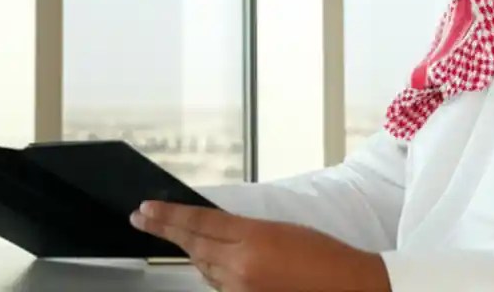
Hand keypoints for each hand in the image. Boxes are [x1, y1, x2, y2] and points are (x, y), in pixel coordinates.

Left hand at [130, 201, 391, 291]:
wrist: (351, 288)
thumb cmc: (326, 256)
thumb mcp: (283, 230)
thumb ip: (244, 231)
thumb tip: (215, 230)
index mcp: (253, 239)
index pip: (200, 223)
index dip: (169, 215)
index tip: (145, 210)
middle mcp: (242, 268)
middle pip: (194, 246)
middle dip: (167, 232)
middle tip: (141, 219)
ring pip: (205, 270)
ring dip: (195, 253)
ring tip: (178, 235)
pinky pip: (222, 288)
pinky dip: (216, 274)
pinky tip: (216, 264)